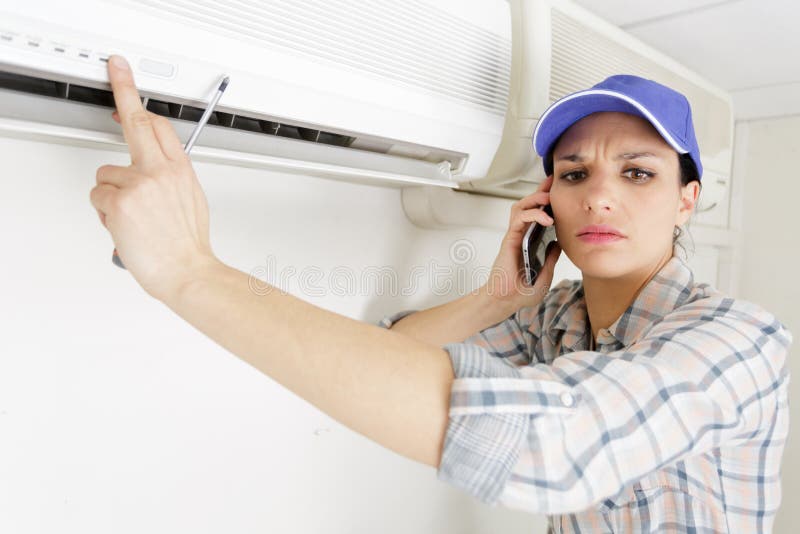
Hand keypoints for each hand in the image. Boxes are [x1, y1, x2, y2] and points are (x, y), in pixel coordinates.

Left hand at [89, 55, 219, 302]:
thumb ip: (172, 177)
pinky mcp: (119, 203)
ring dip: (111, 192)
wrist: (187, 272)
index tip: (128, 79)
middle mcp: (161, 172)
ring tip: (130, 216)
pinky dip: (105, 213)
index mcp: (181, 171)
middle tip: (116, 70)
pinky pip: (98, 196)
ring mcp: (139, 185)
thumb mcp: (192, 201)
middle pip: (136, 123)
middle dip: (124, 91)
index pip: (159, 124)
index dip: (139, 101)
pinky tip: (123, 226)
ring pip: (107, 173)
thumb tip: (155, 171)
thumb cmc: (188, 245)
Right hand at [483, 175, 560, 312]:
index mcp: (530, 242)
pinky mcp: (510, 239)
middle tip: (553, 184)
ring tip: (549, 199)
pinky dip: (532, 214)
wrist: (507, 301)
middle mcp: (521, 235)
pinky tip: (546, 219)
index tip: (558, 192)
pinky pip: (519, 219)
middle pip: (529, 205)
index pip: (538, 215)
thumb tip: (558, 243)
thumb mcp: (545, 274)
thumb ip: (551, 258)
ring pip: (521, 207)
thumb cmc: (521, 292)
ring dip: (535, 199)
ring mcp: (515, 236)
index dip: (546, 202)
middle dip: (540, 191)